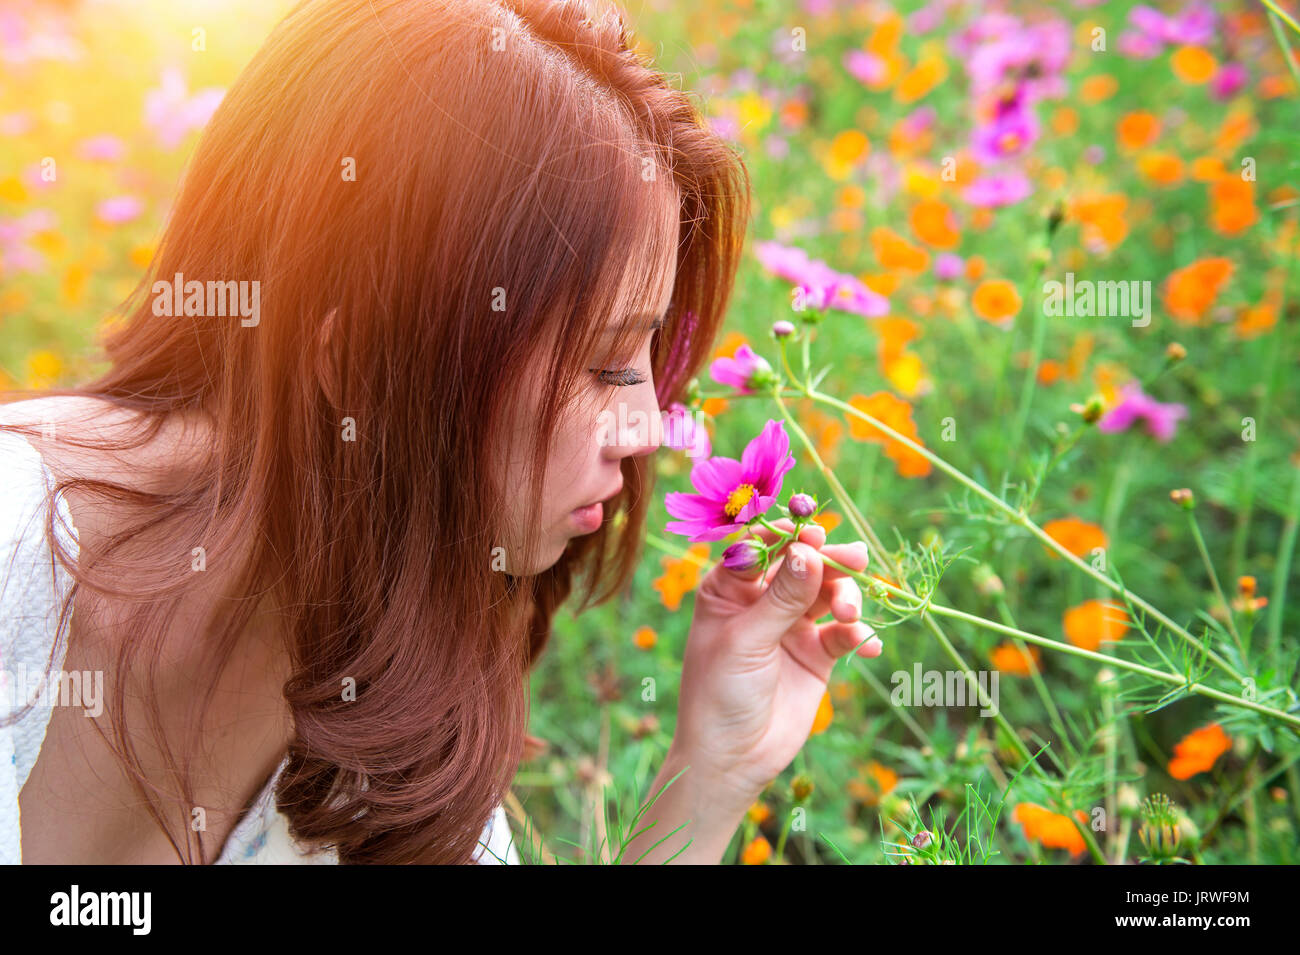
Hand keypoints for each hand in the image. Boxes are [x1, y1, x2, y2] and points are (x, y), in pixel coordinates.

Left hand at [669, 519, 880, 812]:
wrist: (733, 758)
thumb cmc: (719, 693)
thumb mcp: (747, 641)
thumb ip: (782, 598)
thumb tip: (811, 552)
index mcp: (729, 588)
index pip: (762, 547)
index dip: (790, 536)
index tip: (815, 534)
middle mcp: (761, 600)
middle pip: (804, 564)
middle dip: (830, 561)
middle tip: (856, 560)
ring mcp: (791, 626)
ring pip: (829, 593)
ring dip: (846, 597)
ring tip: (849, 617)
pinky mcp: (817, 654)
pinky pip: (845, 633)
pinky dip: (858, 634)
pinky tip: (866, 646)